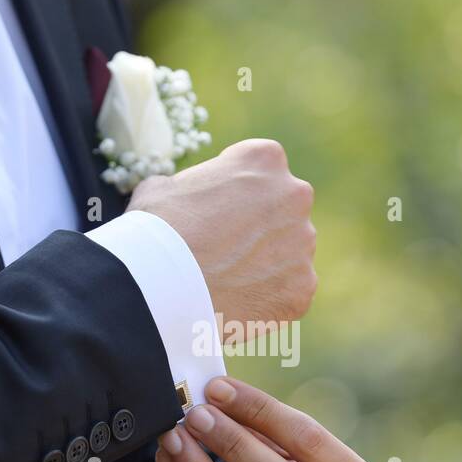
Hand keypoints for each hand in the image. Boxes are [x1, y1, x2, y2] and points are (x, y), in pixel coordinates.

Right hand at [128, 139, 316, 339]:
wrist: (164, 287)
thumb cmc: (157, 228)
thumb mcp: (162, 187)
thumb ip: (188, 186)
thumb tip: (184, 199)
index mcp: (265, 159)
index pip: (261, 170)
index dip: (238, 192)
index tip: (218, 212)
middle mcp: (295, 195)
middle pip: (283, 211)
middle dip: (260, 227)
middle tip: (225, 249)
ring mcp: (303, 244)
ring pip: (289, 253)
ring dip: (267, 263)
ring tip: (227, 280)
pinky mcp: (302, 287)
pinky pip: (289, 291)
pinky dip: (268, 298)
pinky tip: (238, 302)